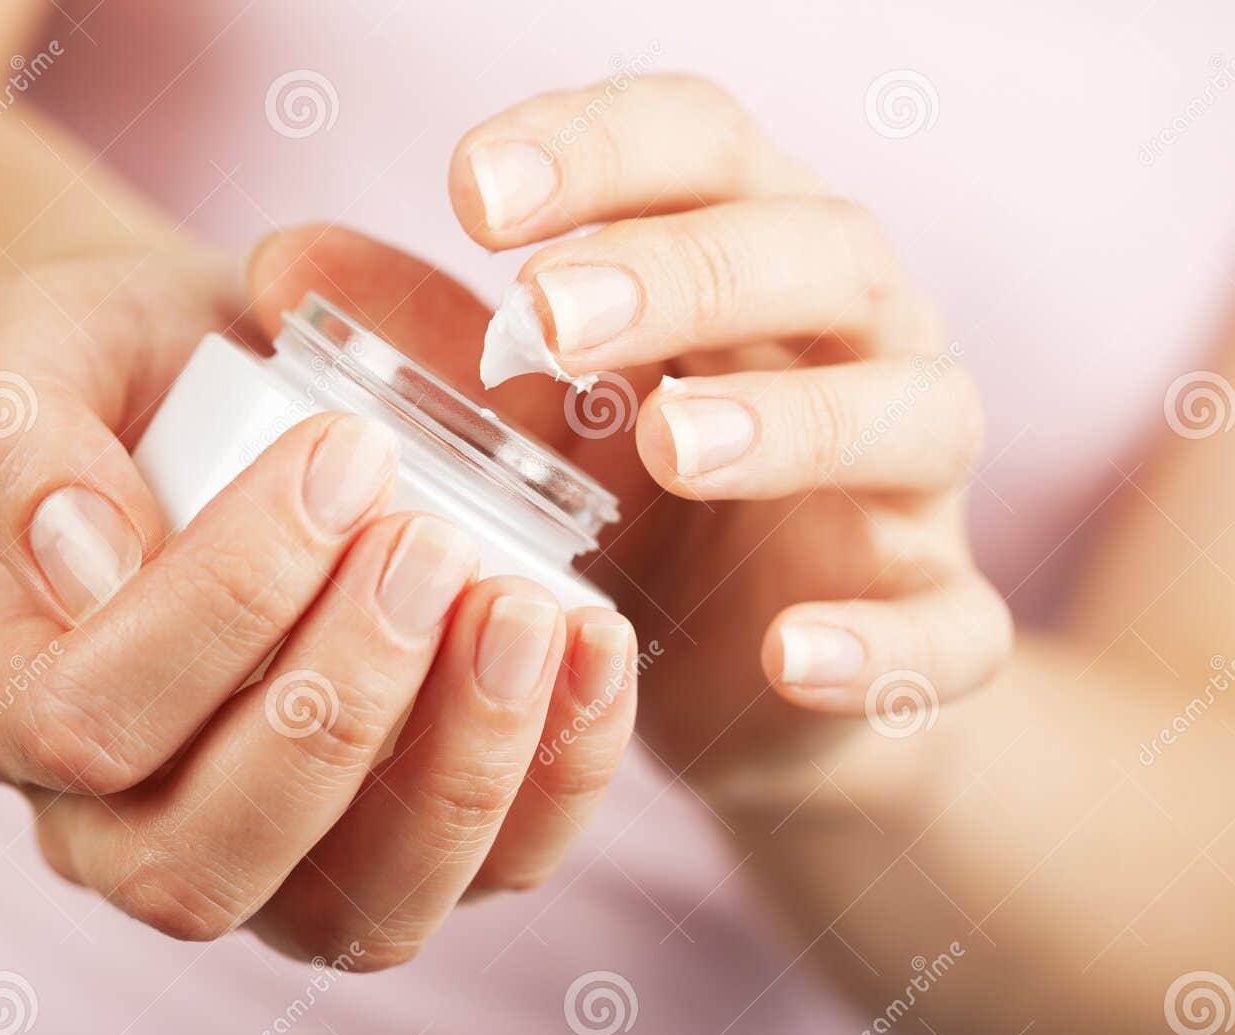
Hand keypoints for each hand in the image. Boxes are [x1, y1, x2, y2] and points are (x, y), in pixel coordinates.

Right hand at [0, 253, 637, 964]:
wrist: (213, 389)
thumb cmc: (126, 371)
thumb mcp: (40, 347)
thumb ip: (13, 439)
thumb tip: (83, 558)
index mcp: (13, 710)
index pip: (92, 722)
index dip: (225, 602)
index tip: (344, 454)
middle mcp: (119, 829)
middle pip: (210, 855)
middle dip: (336, 703)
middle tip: (431, 543)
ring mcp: (266, 863)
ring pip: (354, 913)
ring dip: (456, 766)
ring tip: (523, 607)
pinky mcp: (395, 854)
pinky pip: (482, 876)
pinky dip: (555, 779)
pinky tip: (591, 642)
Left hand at [251, 73, 1009, 793]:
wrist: (750, 686)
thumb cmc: (635, 519)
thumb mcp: (530, 426)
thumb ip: (425, 344)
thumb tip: (281, 265)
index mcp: (743, 267)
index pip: (701, 149)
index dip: (599, 148)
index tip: (469, 188)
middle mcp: (850, 347)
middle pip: (820, 254)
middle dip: (688, 272)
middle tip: (549, 319)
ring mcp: (907, 489)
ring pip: (916, 414)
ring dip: (799, 424)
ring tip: (671, 448)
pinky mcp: (938, 619)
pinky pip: (953, 627)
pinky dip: (886, 641)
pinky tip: (791, 657)